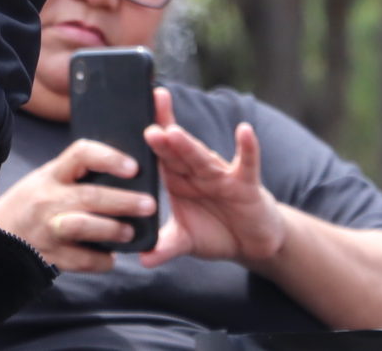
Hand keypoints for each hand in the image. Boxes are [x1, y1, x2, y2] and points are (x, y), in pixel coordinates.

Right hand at [0, 135, 157, 272]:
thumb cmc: (31, 203)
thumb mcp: (47, 179)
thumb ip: (76, 175)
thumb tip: (126, 172)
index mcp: (51, 174)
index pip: (81, 154)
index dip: (109, 158)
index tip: (133, 166)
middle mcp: (48, 199)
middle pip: (90, 196)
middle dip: (124, 201)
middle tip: (149, 204)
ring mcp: (47, 228)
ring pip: (83, 226)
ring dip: (111, 230)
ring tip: (130, 232)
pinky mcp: (49, 255)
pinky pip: (81, 260)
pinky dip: (100, 261)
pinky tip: (111, 258)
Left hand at [143, 86, 287, 268]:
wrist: (251, 242)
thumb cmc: (215, 232)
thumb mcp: (185, 241)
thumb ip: (165, 247)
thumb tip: (143, 260)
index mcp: (178, 181)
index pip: (159, 157)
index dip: (148, 141)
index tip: (130, 122)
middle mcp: (197, 172)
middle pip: (176, 154)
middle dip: (162, 142)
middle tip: (146, 131)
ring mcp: (221, 175)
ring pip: (202, 158)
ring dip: (188, 145)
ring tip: (173, 133)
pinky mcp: (246, 183)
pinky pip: (247, 163)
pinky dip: (247, 148)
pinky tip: (244, 130)